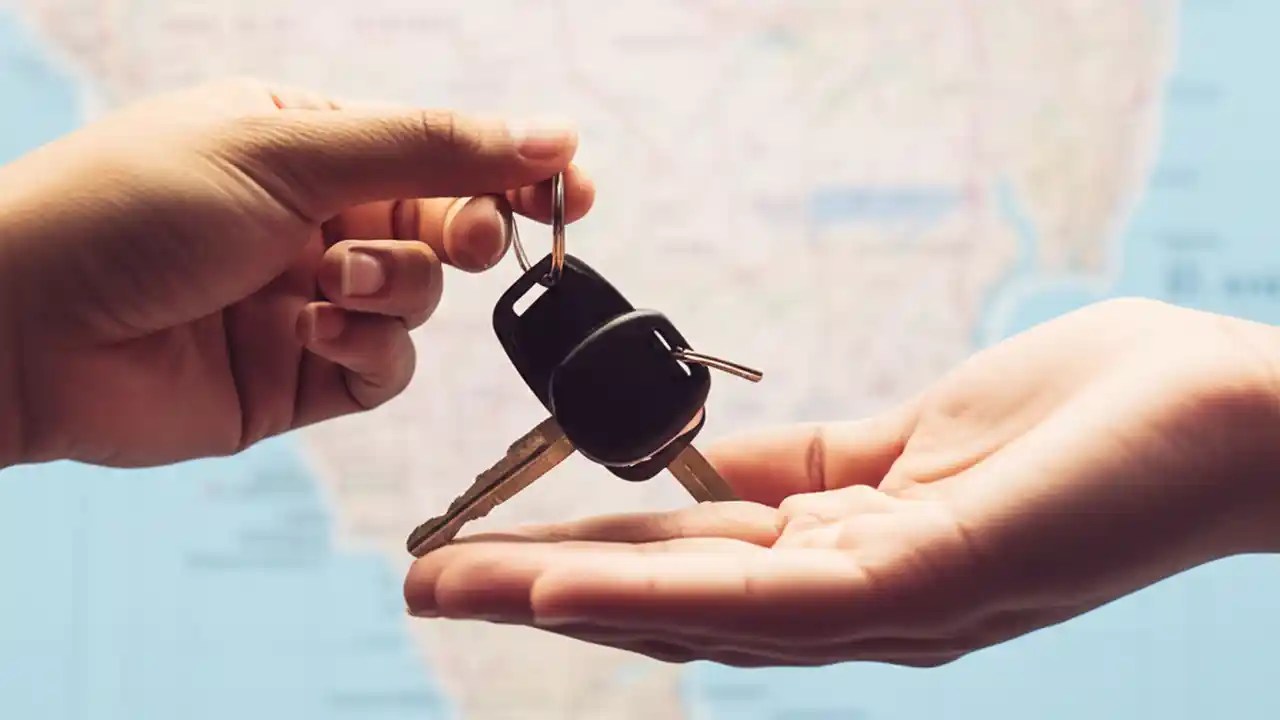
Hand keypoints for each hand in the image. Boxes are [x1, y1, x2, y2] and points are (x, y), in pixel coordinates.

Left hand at [0, 78, 592, 466]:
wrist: (19, 328)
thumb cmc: (132, 206)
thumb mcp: (289, 151)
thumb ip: (429, 150)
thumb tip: (550, 135)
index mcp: (308, 143)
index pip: (438, 150)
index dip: (510, 167)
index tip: (573, 184)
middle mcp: (315, 220)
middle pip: (444, 227)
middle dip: (469, 232)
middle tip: (478, 236)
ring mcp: (309, 300)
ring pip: (419, 300)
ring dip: (395, 291)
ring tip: (329, 283)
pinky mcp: (298, 378)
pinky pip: (383, 366)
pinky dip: (370, 350)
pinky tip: (316, 331)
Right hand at [403, 298, 1279, 666]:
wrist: (1234, 414)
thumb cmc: (1089, 420)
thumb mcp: (909, 436)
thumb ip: (801, 468)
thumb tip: (697, 469)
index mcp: (847, 554)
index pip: (686, 563)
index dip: (575, 556)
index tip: (488, 545)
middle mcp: (854, 599)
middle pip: (669, 599)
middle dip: (536, 594)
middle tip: (425, 586)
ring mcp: (890, 599)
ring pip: (698, 607)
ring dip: (562, 599)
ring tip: (456, 588)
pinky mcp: (931, 578)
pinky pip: (776, 597)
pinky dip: (667, 597)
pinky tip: (569, 587)